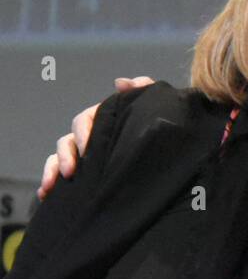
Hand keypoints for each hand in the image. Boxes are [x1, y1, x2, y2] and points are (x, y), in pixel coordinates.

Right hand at [37, 76, 154, 198]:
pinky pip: (59, 176)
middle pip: (67, 141)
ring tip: (51, 185)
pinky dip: (50, 183)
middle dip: (65, 155)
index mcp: (105, 119)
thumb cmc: (160, 126)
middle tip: (71, 171)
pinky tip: (46, 195)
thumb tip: (121, 83)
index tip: (85, 146)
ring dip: (52, 170)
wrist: (171, 150)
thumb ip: (143, 88)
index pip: (86, 119)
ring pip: (59, 158)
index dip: (83, 131)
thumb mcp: (156, 105)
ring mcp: (85, 156)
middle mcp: (91, 137)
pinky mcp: (84, 174)